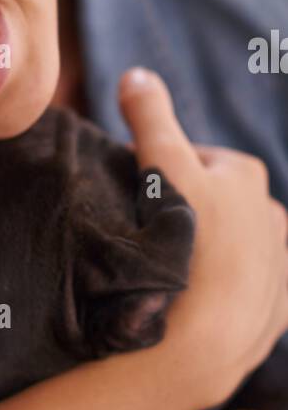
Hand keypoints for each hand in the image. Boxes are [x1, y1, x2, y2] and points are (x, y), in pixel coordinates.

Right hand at [119, 69, 287, 409]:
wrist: (206, 335)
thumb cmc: (183, 242)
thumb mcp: (161, 165)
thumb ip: (149, 116)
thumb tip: (136, 74)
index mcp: (246, 176)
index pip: (195, 162)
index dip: (160, 175)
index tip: (135, 198)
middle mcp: (273, 216)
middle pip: (217, 206)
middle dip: (189, 215)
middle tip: (149, 239)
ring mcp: (277, 265)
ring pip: (234, 250)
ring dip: (209, 255)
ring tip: (172, 276)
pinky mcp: (277, 309)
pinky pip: (249, 295)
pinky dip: (229, 296)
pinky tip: (198, 304)